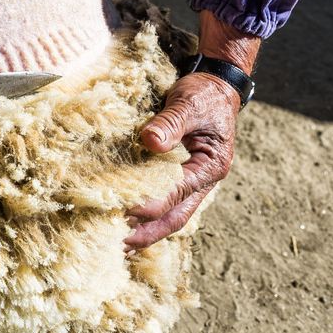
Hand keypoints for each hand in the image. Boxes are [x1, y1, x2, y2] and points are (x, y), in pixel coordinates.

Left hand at [124, 73, 237, 250]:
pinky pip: (164, 203)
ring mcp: (193, 182)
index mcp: (211, 166)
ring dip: (145, 230)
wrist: (214, 87)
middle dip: (148, 233)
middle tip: (118, 245)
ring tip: (117, 244)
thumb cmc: (203, 94)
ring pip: (170, 215)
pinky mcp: (180, 178)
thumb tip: (150, 142)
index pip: (177, 193)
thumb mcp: (188, 103)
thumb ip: (170, 122)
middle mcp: (203, 180)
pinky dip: (147, 215)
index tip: (123, 210)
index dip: (150, 204)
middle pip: (176, 217)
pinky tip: (126, 224)